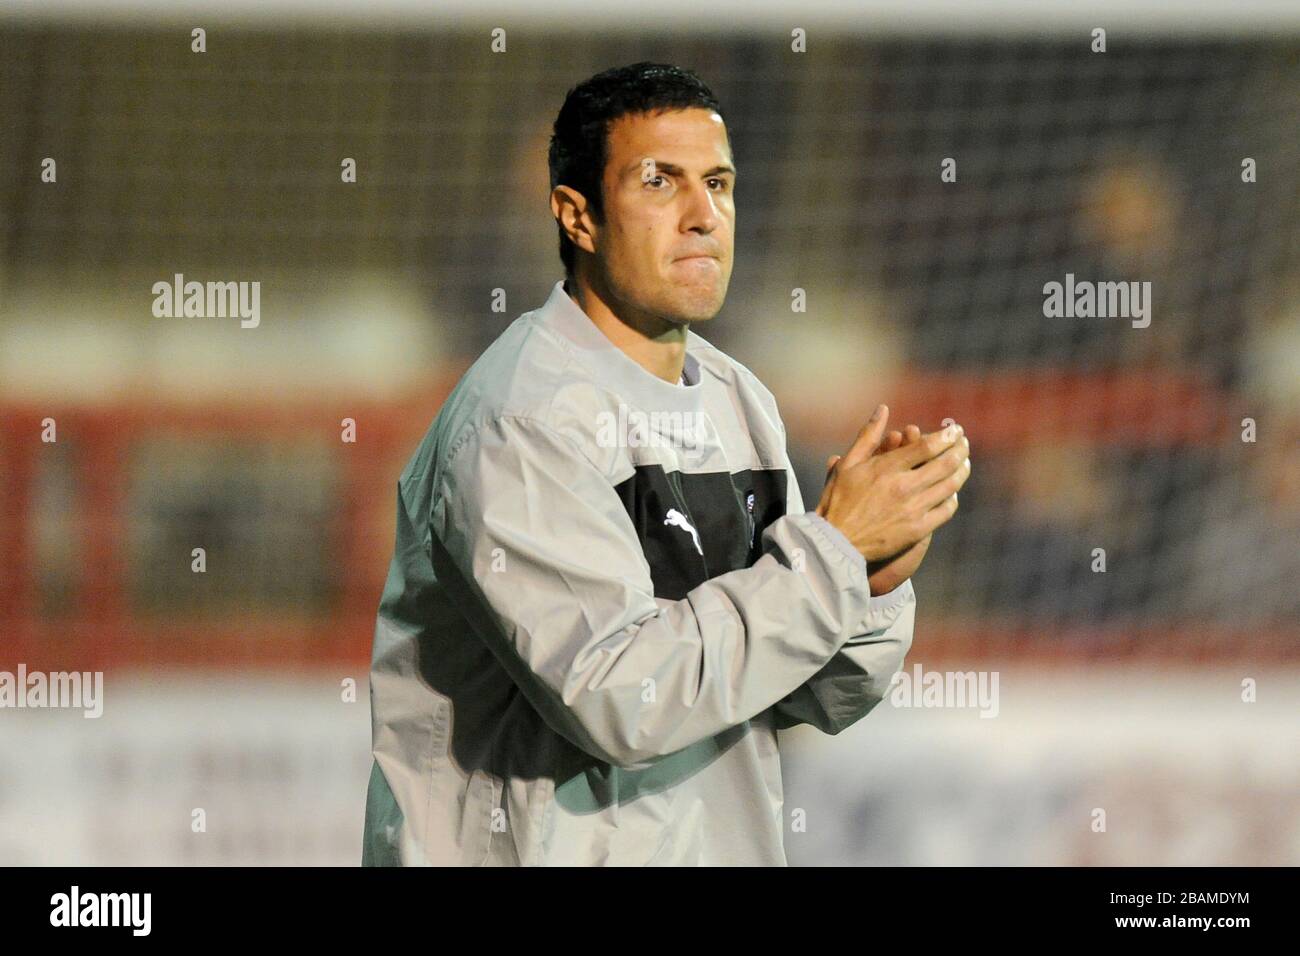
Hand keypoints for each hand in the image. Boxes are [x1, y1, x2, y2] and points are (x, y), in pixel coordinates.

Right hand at [824, 424, 956, 594]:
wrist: (836, 542)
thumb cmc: (838, 500)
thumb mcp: (848, 463)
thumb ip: (868, 435)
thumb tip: (883, 408)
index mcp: (886, 468)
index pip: (928, 446)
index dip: (946, 436)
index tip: (955, 430)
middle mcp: (903, 487)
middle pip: (945, 463)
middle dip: (960, 449)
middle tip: (964, 442)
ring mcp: (913, 510)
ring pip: (950, 485)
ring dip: (962, 470)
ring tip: (964, 462)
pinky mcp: (918, 530)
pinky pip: (946, 510)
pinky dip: (953, 497)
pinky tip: (951, 491)